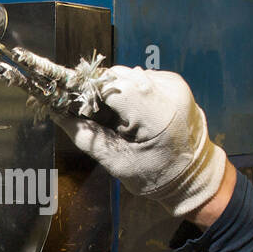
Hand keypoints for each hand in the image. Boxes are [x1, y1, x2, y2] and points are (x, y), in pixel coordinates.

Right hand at [53, 66, 227, 217]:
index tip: (73, 107)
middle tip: (93, 118)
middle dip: (98, 93)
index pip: (110, 86)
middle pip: (117, 77)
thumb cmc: (156, 176)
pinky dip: (128, 92)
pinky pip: (139, 78)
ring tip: (114, 120)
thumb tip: (57, 112)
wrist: (195, 176)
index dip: (87, 93)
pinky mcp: (174, 81)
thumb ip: (86, 135)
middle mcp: (167, 90)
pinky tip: (130, 113)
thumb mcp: (116, 162)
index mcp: (156, 114)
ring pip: (126, 75)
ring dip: (113, 93)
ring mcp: (173, 83)